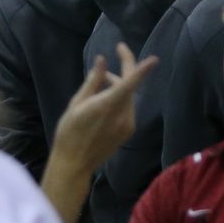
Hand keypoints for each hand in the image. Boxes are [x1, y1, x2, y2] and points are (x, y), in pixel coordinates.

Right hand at [40, 45, 155, 222]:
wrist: (74, 163)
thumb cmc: (69, 132)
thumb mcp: (76, 103)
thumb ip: (93, 81)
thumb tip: (102, 60)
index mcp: (108, 105)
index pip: (130, 83)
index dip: (142, 69)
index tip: (154, 59)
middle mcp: (122, 115)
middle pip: (129, 87)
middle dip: (118, 75)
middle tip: (101, 72)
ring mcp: (127, 125)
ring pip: (128, 98)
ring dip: (118, 89)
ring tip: (98, 89)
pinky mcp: (128, 132)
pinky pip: (127, 110)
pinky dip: (119, 102)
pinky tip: (104, 106)